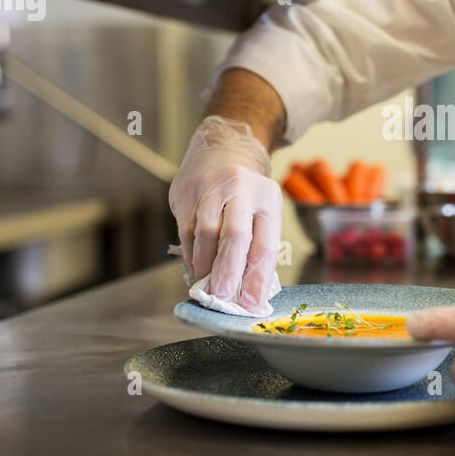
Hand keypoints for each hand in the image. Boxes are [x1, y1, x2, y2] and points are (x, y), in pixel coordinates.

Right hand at [168, 116, 281, 309]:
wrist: (222, 150)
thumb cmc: (247, 194)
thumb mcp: (263, 212)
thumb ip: (258, 248)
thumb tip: (251, 294)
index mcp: (268, 198)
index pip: (265, 244)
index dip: (257, 278)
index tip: (250, 304)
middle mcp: (241, 189)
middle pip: (234, 237)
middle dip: (228, 273)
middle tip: (221, 299)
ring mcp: (211, 188)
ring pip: (206, 235)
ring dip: (206, 267)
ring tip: (208, 288)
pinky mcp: (186, 192)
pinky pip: (187, 231)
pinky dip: (192, 255)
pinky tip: (197, 268)